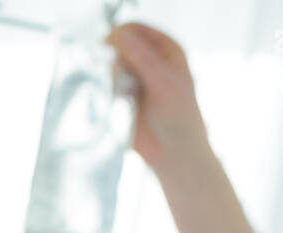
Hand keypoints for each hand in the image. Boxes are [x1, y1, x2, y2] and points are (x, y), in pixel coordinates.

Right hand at [107, 22, 209, 174]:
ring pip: (107, 65)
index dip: (120, 36)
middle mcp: (148, 59)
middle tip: (117, 78)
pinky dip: (103, 90)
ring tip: (120, 94)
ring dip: (107, 77)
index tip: (111, 53)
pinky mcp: (120, 97)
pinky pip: (103, 85)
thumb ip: (142, 57)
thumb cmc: (179, 117)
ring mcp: (133, 78)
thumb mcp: (164, 82)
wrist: (173, 154)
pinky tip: (113, 103)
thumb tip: (117, 33)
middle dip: (112, 59)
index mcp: (166, 48)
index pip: (134, 29)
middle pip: (117, 45)